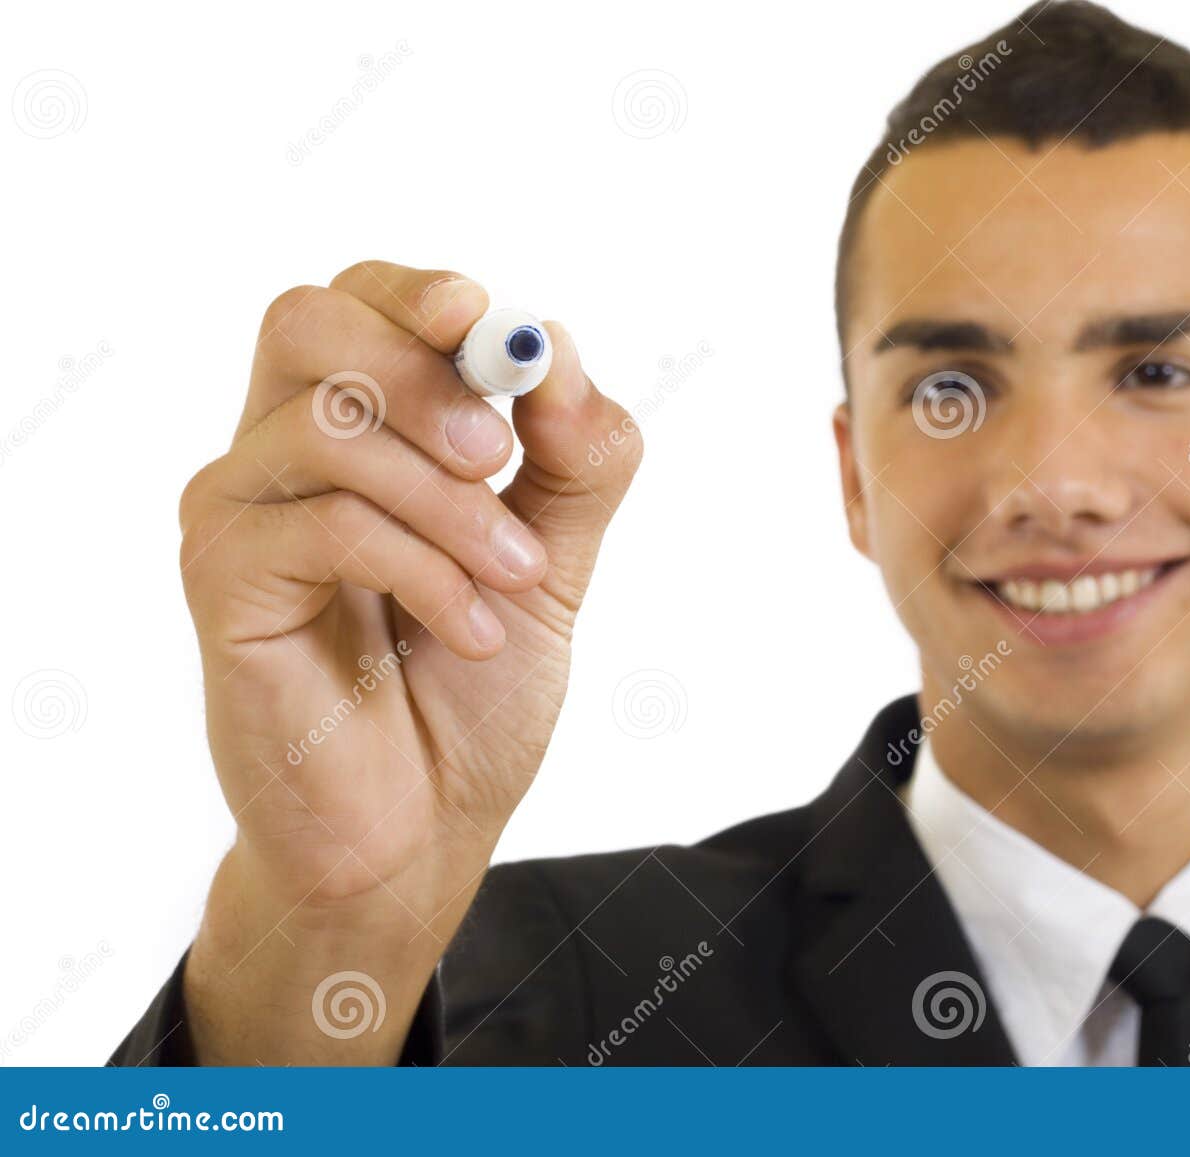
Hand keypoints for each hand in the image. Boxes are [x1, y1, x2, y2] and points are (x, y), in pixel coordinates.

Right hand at [177, 261, 640, 931]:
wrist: (422, 824)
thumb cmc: (474, 688)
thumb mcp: (553, 560)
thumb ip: (572, 460)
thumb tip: (560, 351)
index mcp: (354, 429)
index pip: (357, 302)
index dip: (418, 293)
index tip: (487, 320)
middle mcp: (279, 454)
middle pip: (307, 323)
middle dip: (423, 374)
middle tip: (499, 454)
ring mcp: (238, 514)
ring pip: (331, 429)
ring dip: (453, 503)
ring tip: (517, 577)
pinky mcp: (221, 583)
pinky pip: (328, 526)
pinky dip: (426, 570)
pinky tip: (472, 628)